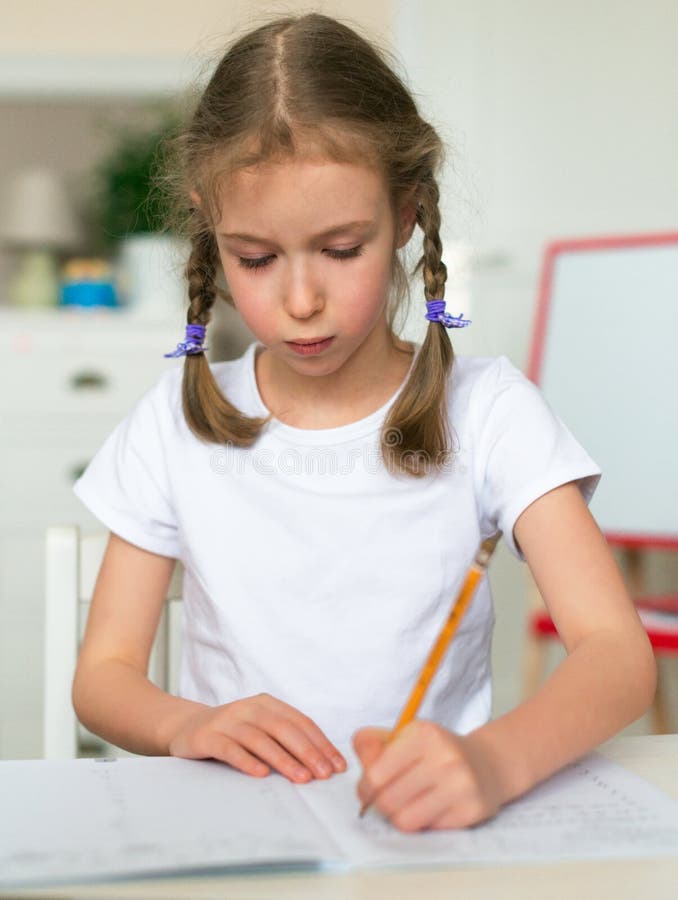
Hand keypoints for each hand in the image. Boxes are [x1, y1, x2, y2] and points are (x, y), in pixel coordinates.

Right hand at [169, 693, 345, 782]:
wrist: (187, 727)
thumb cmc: (233, 732)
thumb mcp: (260, 728)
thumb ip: (284, 738)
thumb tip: (321, 762)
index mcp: (267, 703)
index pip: (300, 722)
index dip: (321, 743)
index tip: (337, 765)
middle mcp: (249, 708)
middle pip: (284, 729)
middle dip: (308, 752)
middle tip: (324, 774)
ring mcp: (228, 721)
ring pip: (261, 740)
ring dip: (284, 760)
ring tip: (301, 778)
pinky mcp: (209, 736)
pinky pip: (231, 749)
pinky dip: (248, 761)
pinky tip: (261, 774)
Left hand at [354, 720, 504, 830]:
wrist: (486, 763)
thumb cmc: (435, 751)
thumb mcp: (404, 736)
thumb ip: (371, 745)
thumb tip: (363, 775)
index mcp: (422, 734)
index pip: (376, 774)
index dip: (365, 788)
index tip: (367, 791)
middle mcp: (444, 757)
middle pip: (388, 801)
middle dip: (380, 806)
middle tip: (385, 801)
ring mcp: (461, 784)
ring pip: (406, 821)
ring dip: (400, 817)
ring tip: (408, 804)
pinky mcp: (472, 809)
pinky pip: (429, 830)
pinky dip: (424, 822)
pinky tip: (432, 807)